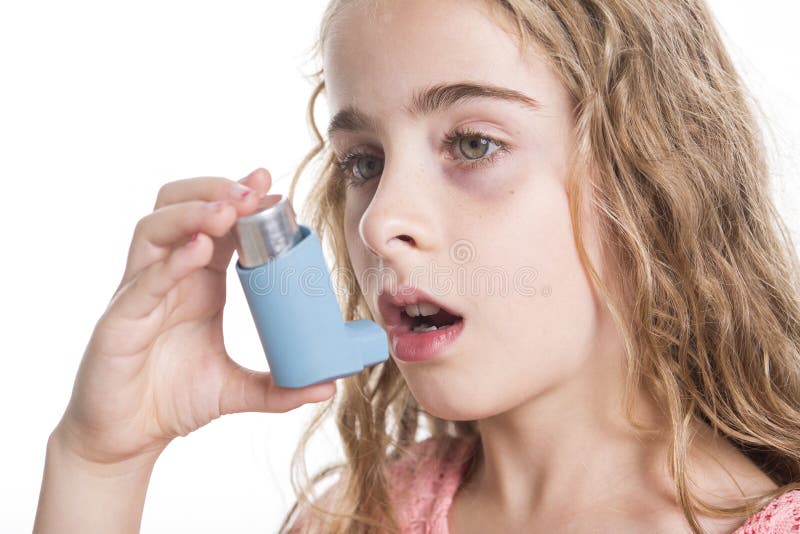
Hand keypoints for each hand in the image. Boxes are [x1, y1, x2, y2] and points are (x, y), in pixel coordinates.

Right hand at [54, 168, 335, 465]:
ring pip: (154, 231)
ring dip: (192, 213)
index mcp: (197, 282)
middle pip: (179, 209)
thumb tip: (329, 387)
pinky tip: (198, 250)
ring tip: (228, 210)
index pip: (217, 225)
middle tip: (252, 191)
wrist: (126, 440)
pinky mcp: (119, 323)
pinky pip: (142, 283)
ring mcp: (139, 295)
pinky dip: (170, 263)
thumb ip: (279, 388)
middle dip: (215, 192)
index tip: (272, 187)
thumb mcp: (235, 389)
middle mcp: (166, 277)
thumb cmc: (172, 401)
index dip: (241, 201)